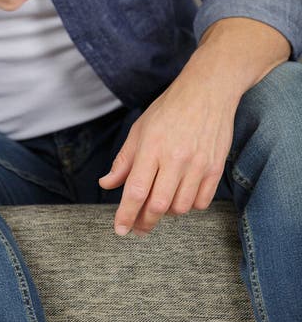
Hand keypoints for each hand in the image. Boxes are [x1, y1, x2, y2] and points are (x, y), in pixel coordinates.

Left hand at [98, 59, 236, 235]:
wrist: (207, 92)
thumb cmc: (169, 109)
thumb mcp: (140, 129)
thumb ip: (124, 160)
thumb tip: (107, 183)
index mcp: (152, 146)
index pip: (136, 190)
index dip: (126, 214)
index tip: (120, 229)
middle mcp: (175, 158)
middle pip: (157, 205)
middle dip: (144, 222)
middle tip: (137, 228)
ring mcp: (197, 164)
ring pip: (180, 208)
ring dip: (167, 213)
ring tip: (159, 205)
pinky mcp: (215, 168)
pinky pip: (201, 202)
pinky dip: (189, 206)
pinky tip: (181, 197)